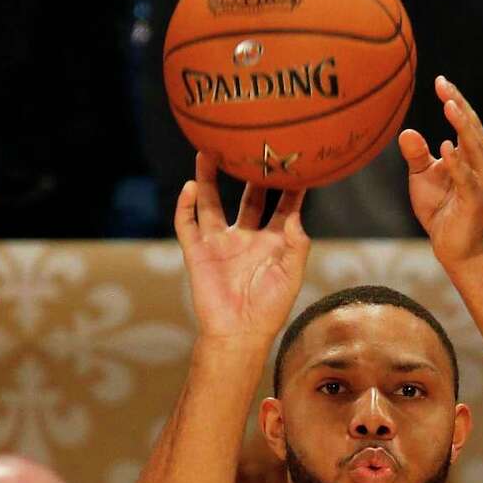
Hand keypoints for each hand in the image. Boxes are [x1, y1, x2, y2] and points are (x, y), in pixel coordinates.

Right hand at [174, 152, 308, 343]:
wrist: (239, 334)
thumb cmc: (269, 310)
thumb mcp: (291, 275)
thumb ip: (296, 244)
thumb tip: (294, 213)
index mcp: (271, 243)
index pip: (282, 207)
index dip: (290, 187)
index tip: (297, 162)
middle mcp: (245, 238)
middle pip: (248, 198)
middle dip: (251, 174)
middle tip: (254, 147)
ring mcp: (220, 243)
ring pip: (211, 203)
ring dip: (209, 178)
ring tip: (209, 151)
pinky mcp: (198, 252)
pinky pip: (187, 223)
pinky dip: (185, 205)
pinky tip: (189, 186)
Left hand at [398, 75, 482, 269]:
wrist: (453, 248)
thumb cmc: (440, 210)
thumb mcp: (422, 177)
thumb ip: (417, 154)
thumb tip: (406, 131)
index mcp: (475, 155)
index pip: (466, 122)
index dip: (455, 101)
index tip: (440, 81)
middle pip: (472, 128)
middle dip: (458, 104)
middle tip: (443, 84)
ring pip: (474, 148)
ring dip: (462, 126)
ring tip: (448, 105)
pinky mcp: (476, 200)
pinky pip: (466, 178)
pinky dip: (457, 163)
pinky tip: (446, 147)